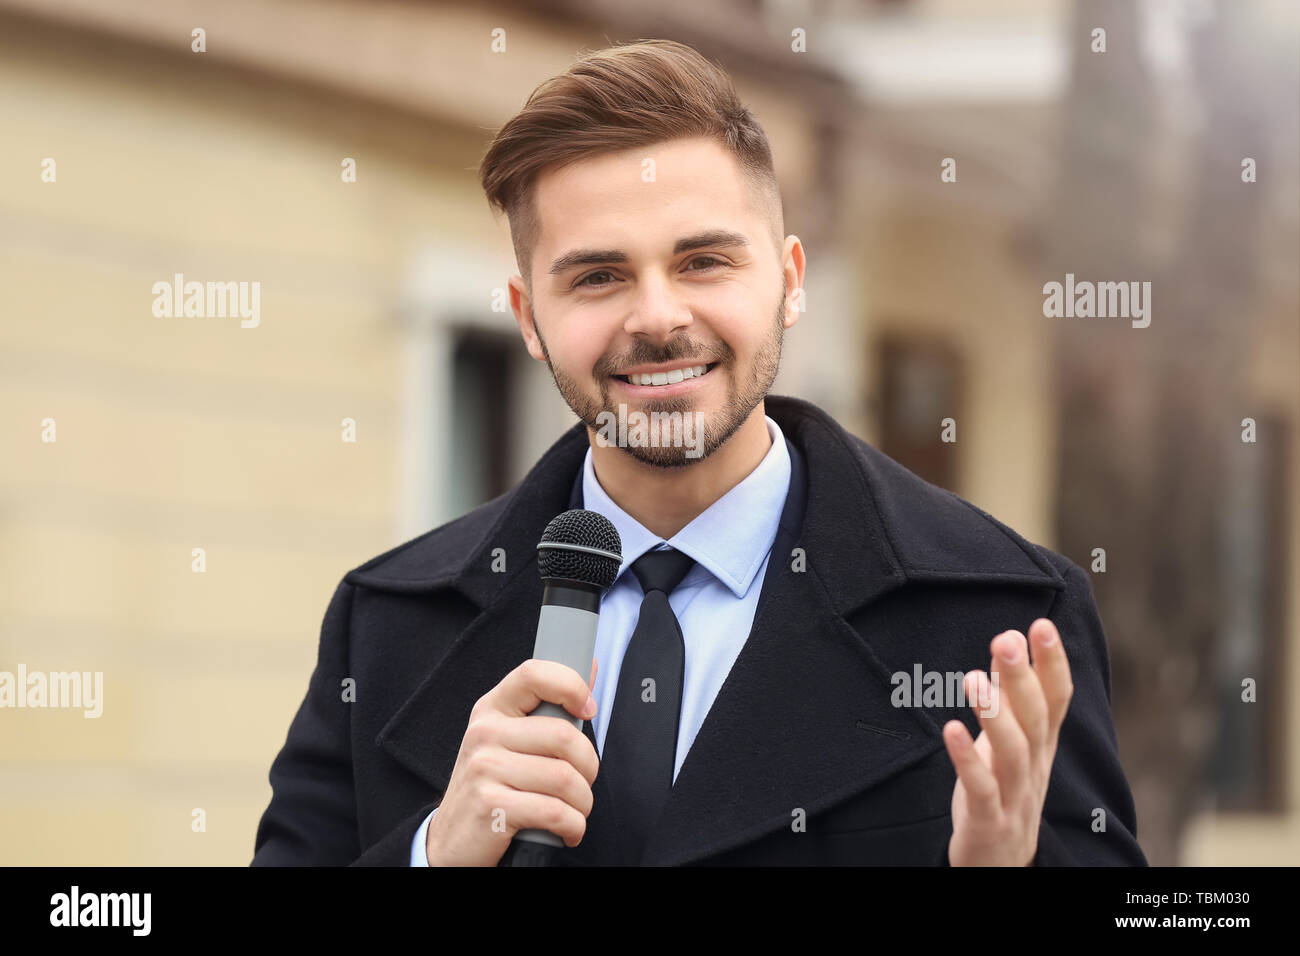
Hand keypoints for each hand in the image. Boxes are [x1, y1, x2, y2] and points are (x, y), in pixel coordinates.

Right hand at [426, 657, 599, 865]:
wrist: (451, 841)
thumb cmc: (492, 787)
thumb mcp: (512, 741)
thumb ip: (549, 708)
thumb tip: (588, 667)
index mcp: (493, 709)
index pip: (533, 674)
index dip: (571, 686)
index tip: (588, 709)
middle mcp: (484, 733)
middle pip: (563, 736)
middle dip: (588, 767)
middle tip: (582, 783)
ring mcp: (484, 768)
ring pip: (564, 779)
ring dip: (582, 803)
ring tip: (575, 810)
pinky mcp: (490, 806)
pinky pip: (554, 812)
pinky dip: (573, 826)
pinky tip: (568, 830)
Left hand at [943, 619, 1073, 865]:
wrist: (1002, 861)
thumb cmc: (1004, 788)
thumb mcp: (1011, 739)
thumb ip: (1010, 693)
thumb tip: (1010, 641)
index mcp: (1043, 744)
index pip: (1056, 699)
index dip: (1053, 663)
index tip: (1042, 623)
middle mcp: (1035, 766)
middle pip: (1036, 719)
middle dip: (1024, 678)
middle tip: (1008, 638)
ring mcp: (1015, 794)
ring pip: (1013, 752)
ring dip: (995, 713)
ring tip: (972, 677)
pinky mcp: (988, 819)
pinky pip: (981, 788)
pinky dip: (968, 759)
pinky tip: (951, 729)